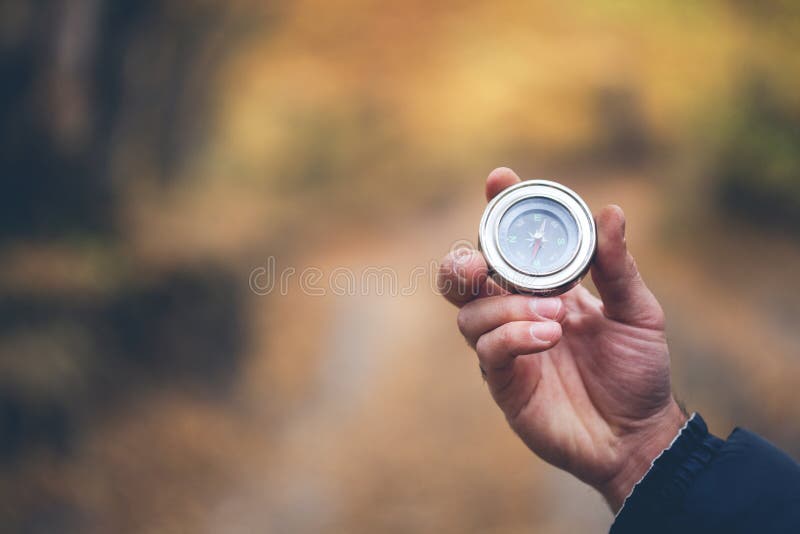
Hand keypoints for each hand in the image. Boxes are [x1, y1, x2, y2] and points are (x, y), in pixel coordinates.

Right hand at [438, 168, 686, 511]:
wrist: (639, 434)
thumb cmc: (637, 370)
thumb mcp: (637, 312)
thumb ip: (617, 267)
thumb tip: (610, 212)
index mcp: (543, 287)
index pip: (509, 242)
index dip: (498, 209)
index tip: (500, 179)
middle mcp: (515, 313)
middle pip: (461, 279)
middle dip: (460, 262)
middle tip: (478, 263)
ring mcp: (506, 348)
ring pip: (470, 315)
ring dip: (506, 308)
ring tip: (554, 317)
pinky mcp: (505, 383)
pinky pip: (488, 352)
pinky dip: (512, 337)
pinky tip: (547, 338)